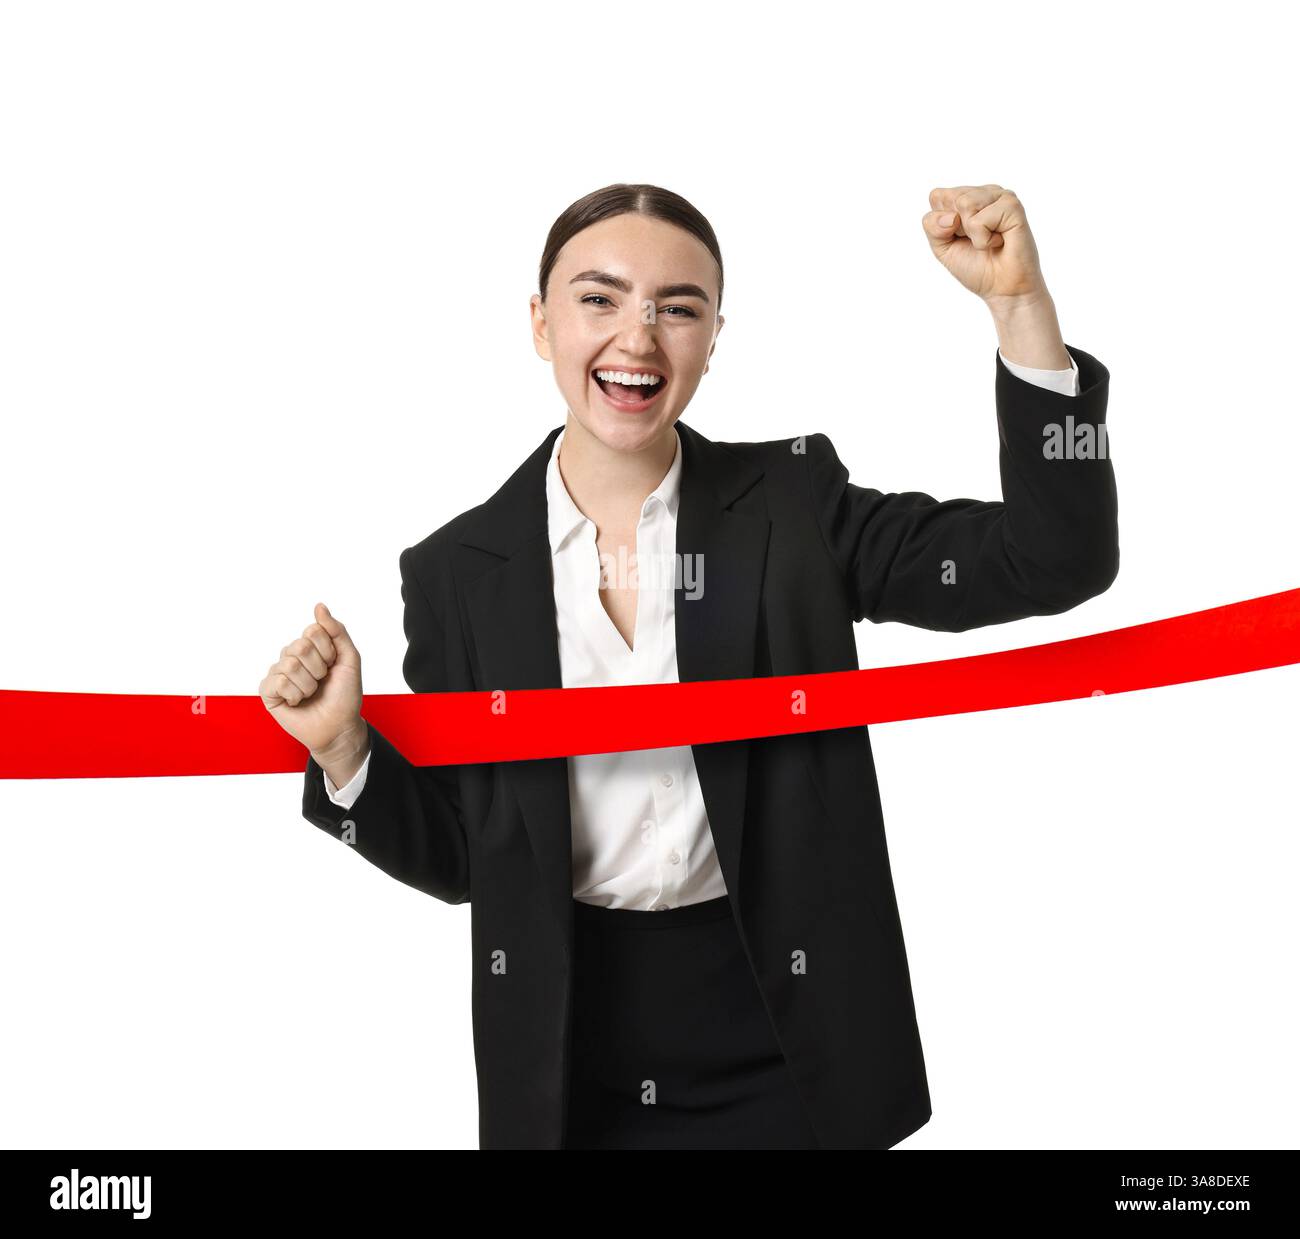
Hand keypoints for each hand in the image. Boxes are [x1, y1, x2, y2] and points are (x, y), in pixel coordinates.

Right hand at [259, 602, 365, 760]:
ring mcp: (278, 673)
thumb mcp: (349, 659)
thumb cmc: (345, 695)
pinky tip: (297, 702)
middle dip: (319, 668)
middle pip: (300, 646)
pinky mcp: (268, 692)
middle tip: (322, 682)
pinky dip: (294, 694)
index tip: (333, 666)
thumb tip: (319, 606)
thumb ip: (337, 631)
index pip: (313, 631)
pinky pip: (277, 682)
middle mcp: (292, 656)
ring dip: (308, 684)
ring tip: (311, 693)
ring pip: (290, 664)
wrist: (339, 726)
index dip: (328, 651)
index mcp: (310, 646)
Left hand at [921, 184, 1047, 305]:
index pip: (937, 196)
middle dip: (955, 228)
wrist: (1003, 289)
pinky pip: (979, 220)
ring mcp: (1000, 196)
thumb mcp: (942, 247)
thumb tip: (951, 217)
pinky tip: (999, 242)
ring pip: (964, 203)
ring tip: (989, 240)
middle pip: (949, 198)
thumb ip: (932, 226)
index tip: (960, 237)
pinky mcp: (1012, 206)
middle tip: (976, 240)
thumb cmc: (977, 267)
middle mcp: (984, 192)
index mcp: (968, 196)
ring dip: (971, 233)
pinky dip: (983, 240)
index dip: (941, 224)